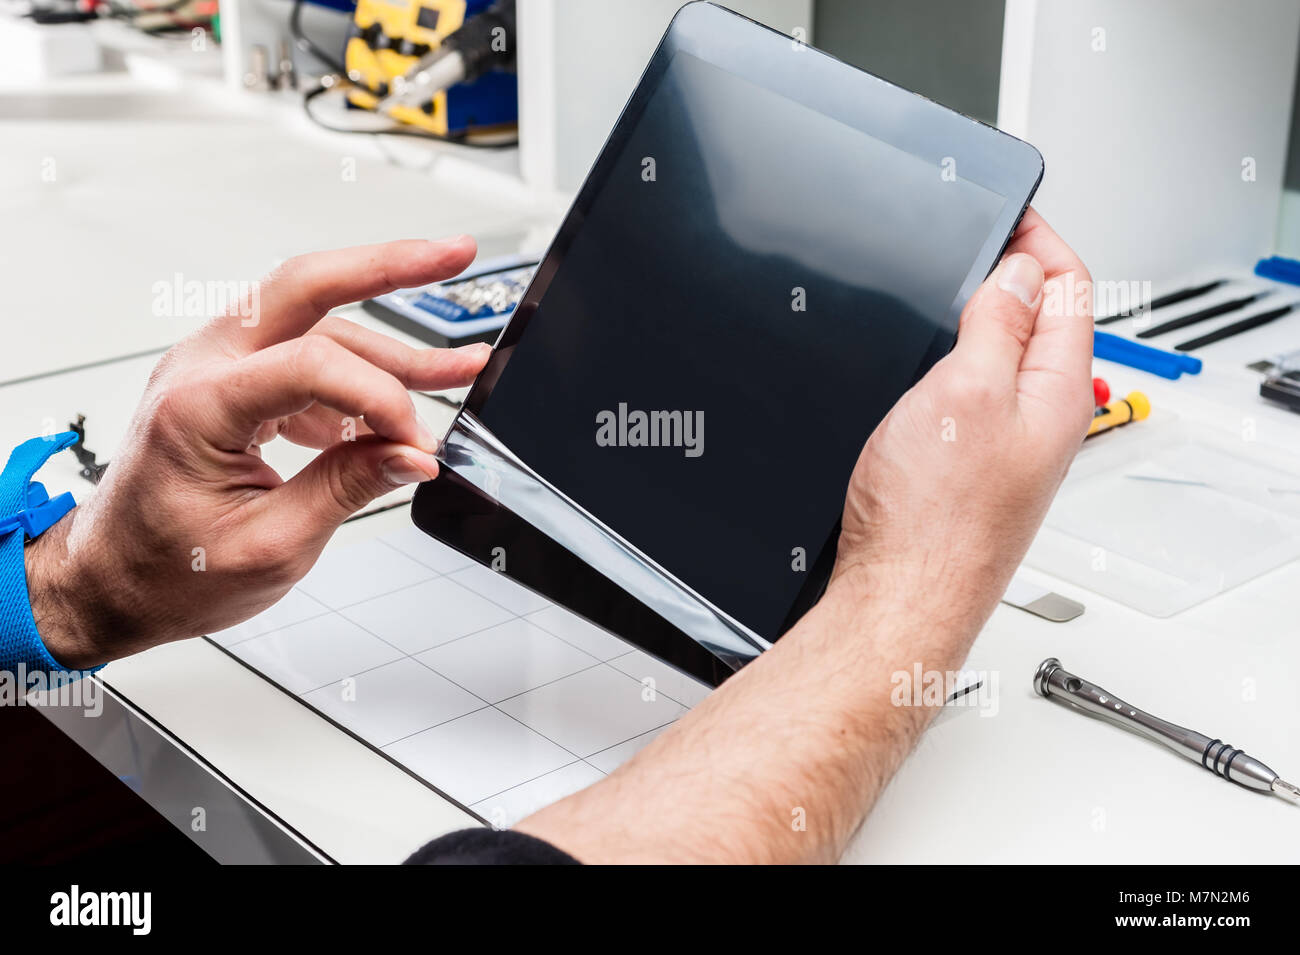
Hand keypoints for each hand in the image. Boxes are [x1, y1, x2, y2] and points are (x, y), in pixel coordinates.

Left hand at [25, 237, 488, 669]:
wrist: (111, 582)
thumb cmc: (166, 572)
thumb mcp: (270, 546)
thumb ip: (347, 490)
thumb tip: (413, 456)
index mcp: (197, 407)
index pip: (310, 365)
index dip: (381, 400)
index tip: (418, 444)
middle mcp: (200, 368)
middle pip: (304, 286)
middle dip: (388, 267)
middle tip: (454, 255)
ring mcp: (214, 368)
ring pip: (317, 324)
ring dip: (391, 346)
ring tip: (459, 366)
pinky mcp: (233, 385)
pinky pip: (306, 359)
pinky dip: (360, 379)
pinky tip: (397, 412)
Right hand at [833, 208, 1093, 648]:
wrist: (896, 599)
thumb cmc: (933, 520)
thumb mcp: (966, 393)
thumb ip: (998, 327)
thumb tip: (1018, 273)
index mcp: (1054, 393)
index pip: (1070, 290)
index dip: (1039, 240)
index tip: (1006, 212)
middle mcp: (1039, 419)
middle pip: (1043, 321)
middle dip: (1010, 272)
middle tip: (971, 243)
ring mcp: (1005, 445)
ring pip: (1004, 359)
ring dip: (981, 318)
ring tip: (949, 289)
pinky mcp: (967, 467)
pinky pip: (974, 397)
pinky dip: (955, 364)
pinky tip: (925, 364)